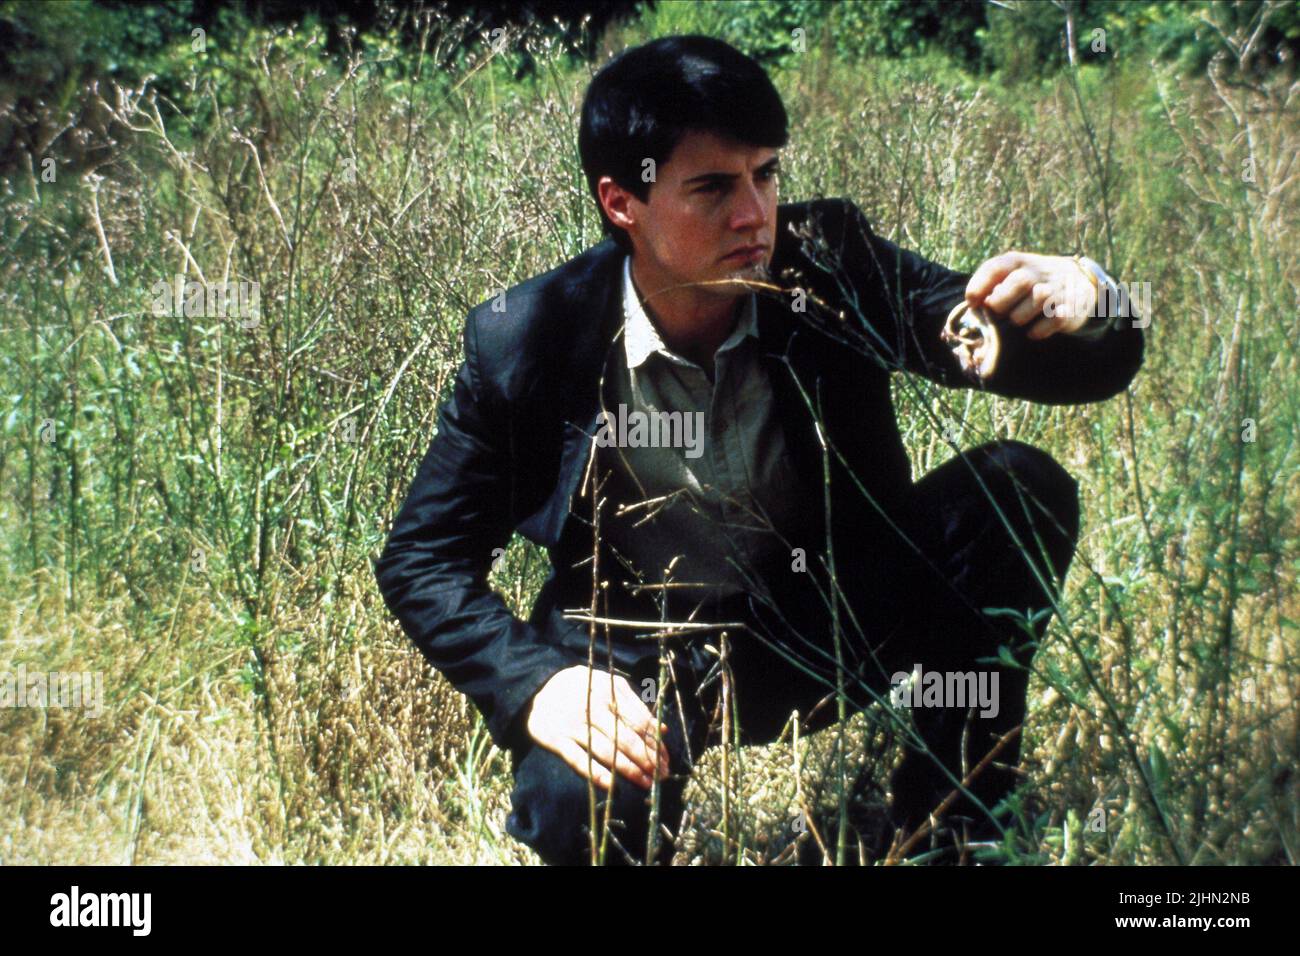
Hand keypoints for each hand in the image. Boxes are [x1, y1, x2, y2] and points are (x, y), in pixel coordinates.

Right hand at [525, 664, 670, 791]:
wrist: (535, 689)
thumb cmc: (580, 688)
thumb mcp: (607, 686)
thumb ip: (634, 705)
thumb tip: (663, 729)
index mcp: (608, 689)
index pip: (639, 720)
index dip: (655, 743)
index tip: (667, 760)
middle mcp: (592, 705)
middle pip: (627, 738)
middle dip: (648, 760)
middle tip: (662, 777)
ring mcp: (573, 723)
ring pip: (608, 751)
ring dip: (630, 770)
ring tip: (646, 784)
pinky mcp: (556, 738)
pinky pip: (579, 760)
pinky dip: (597, 774)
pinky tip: (613, 787)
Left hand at [964, 251, 1096, 340]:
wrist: (1076, 280)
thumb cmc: (1031, 281)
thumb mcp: (1011, 272)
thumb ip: (991, 283)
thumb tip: (972, 304)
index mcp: (1018, 262)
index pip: (997, 267)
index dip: (980, 285)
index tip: (972, 302)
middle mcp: (1039, 272)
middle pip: (1019, 282)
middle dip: (1002, 303)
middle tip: (999, 312)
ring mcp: (1058, 288)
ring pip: (1038, 300)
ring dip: (1020, 317)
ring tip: (1017, 320)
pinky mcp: (1071, 308)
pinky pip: (1055, 319)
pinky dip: (1039, 330)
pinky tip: (1032, 331)